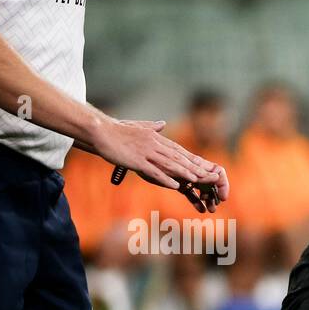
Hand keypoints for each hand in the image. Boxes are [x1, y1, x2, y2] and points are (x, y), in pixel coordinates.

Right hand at [95, 119, 230, 211]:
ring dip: (184, 173)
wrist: (100, 130)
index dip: (192, 159)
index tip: (205, 166)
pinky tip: (175, 185)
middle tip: (208, 176)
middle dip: (194, 168)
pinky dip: (165, 178)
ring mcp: (146, 152)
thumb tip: (162, 123)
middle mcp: (154, 145)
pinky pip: (153, 171)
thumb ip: (152, 127)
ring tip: (198, 181)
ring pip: (169, 164)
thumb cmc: (117, 131)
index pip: (178, 150)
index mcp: (156, 139)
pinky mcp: (136, 160)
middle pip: (178, 158)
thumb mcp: (138, 128)